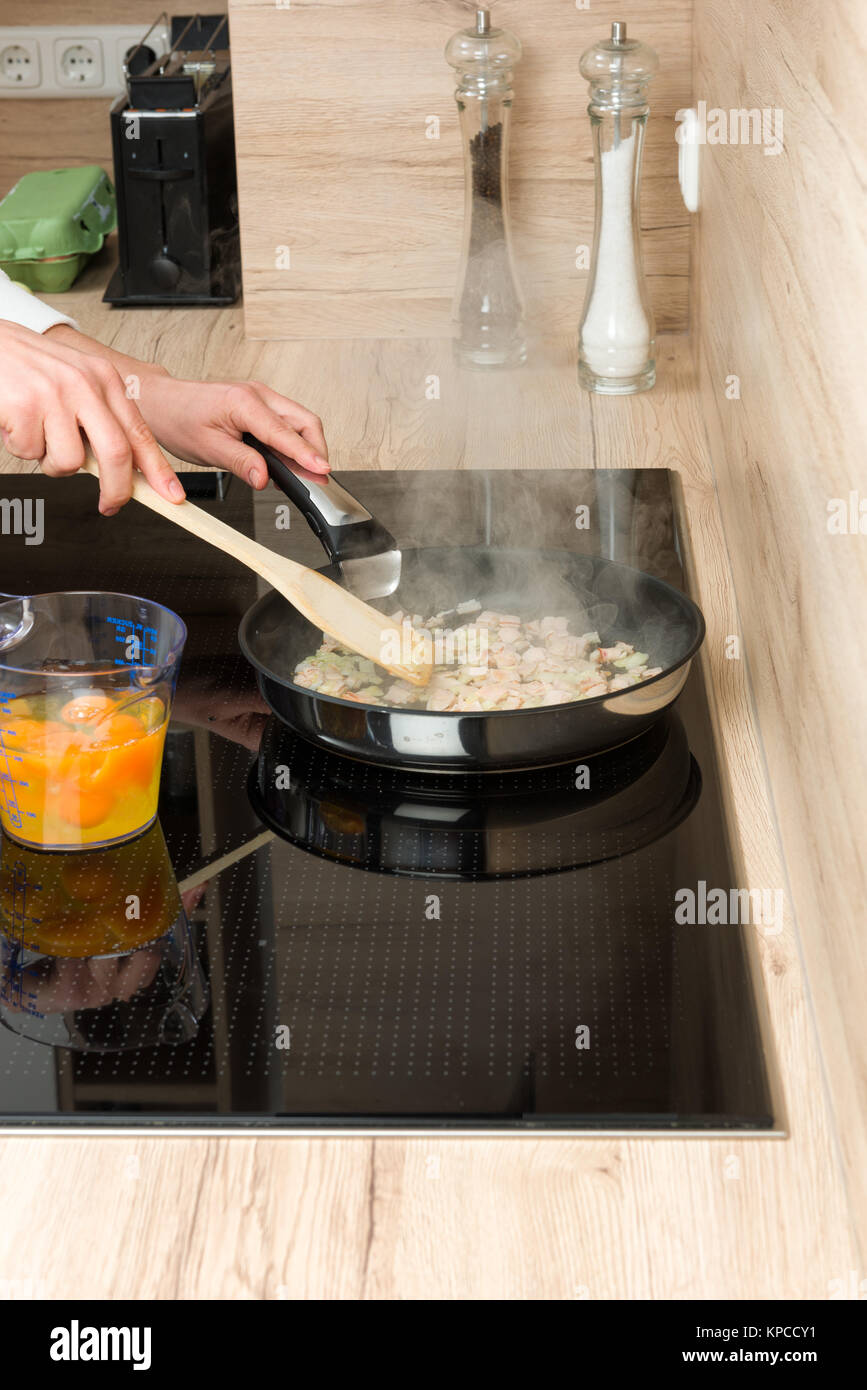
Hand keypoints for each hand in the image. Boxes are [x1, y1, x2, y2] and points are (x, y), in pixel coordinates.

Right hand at [0, 319, 184, 513]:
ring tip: (37, 435)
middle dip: (117, 490)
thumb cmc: (29, 369)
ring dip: (51, 462)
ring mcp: (54, 394)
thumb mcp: (75, 382)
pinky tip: (14, 421)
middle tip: (110, 506)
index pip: (140, 432)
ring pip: (69, 462)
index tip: (172, 496)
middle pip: (117, 454)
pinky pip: (30, 453)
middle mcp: (84, 384)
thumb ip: (99, 419)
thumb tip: (124, 469)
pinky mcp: (24, 406)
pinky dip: (20, 447)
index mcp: (104, 379)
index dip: (158, 470)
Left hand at [136, 375, 329, 487]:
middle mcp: (257, 394)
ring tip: (301, 474)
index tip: (322, 469)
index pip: (284, 432)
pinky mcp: (258, 405)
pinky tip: (286, 462)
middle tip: (317, 477)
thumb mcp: (208, 448)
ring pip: (299, 421)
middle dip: (315, 449)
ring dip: (305, 447)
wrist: (160, 403)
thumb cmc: (178, 419)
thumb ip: (241, 463)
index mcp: (243, 402)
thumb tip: (264, 478)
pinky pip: (286, 423)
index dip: (306, 454)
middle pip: (304, 421)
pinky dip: (292, 443)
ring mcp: (260, 397)